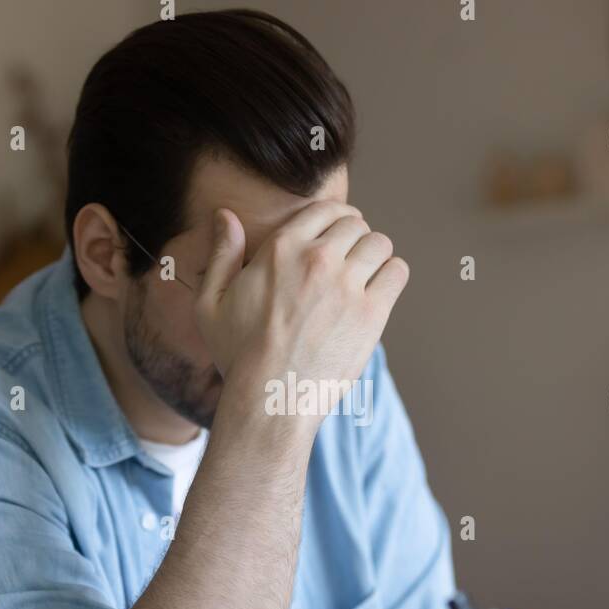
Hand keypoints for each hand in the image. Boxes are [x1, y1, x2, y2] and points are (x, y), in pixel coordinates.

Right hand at [194, 200, 408, 423]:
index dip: (337, 219)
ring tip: (366, 276)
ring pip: (380, 245)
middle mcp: (318, 259)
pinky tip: (379, 292)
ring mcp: (347, 285)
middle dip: (355, 238)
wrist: (270, 398)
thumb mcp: (212, 303)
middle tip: (351, 261)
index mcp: (281, 249)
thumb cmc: (238, 355)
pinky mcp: (371, 313)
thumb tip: (226, 215)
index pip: (326, 210)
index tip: (338, 234)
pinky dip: (391, 276)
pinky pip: (397, 272)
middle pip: (357, 225)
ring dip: (375, 256)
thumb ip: (222, 254)